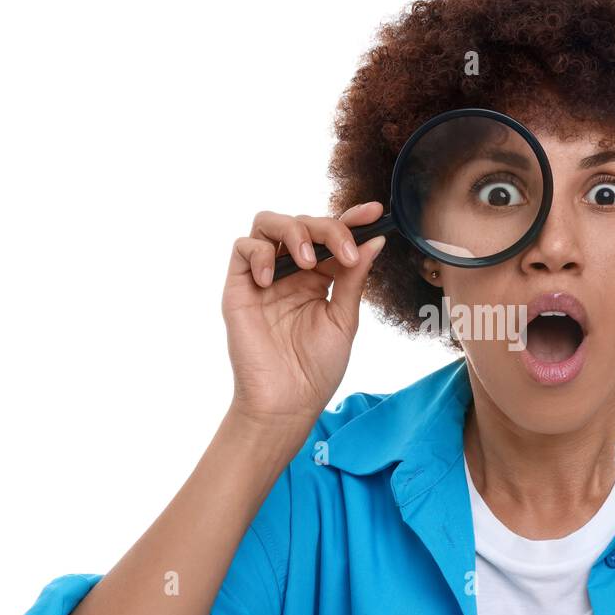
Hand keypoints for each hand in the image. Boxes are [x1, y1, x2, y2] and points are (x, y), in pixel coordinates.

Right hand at [222, 201, 387, 426]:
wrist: (287, 402)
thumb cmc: (315, 368)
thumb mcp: (344, 319)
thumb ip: (354, 279)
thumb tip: (375, 240)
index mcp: (319, 277)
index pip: (332, 236)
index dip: (352, 219)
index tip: (375, 212)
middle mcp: (290, 271)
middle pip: (304, 222)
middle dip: (329, 228)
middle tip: (345, 253)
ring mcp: (264, 276)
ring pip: (269, 223)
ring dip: (294, 231)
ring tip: (309, 261)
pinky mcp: (239, 287)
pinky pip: (242, 248)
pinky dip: (260, 254)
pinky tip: (273, 280)